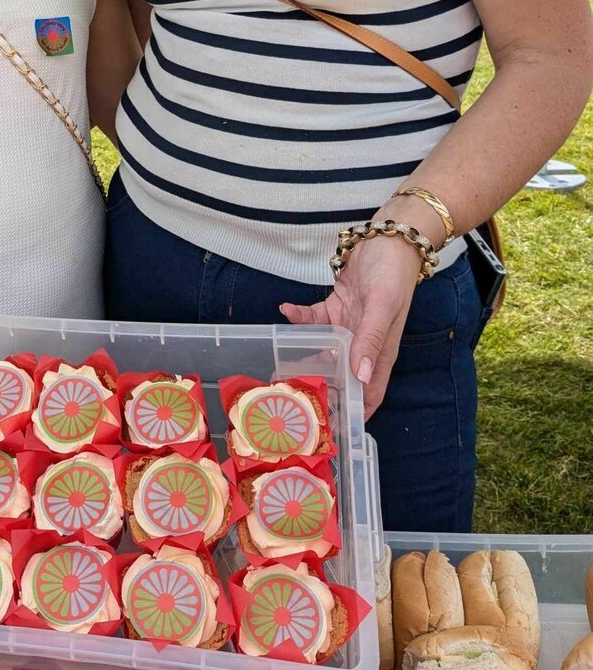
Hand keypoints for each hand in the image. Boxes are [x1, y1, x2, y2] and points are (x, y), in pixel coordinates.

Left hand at [280, 236, 420, 419]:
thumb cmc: (392, 274)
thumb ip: (370, 340)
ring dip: (303, 354)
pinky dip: (298, 317)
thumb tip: (359, 376)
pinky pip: (313, 318)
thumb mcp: (382, 307)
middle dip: (320, 387)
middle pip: (340, 375)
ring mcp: (348, 326)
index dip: (354, 413)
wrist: (387, 239)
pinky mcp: (335, 307)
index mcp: (380, 352)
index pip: (369, 393)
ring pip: (322, 349)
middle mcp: (363, 344)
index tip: (332, 430)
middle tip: (291, 400)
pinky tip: (285, 311)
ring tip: (277, 363)